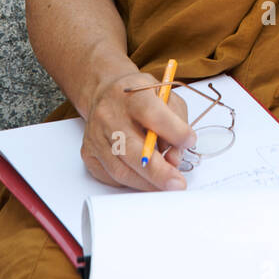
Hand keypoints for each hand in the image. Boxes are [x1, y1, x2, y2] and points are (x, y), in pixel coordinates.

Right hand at [81, 67, 196, 191]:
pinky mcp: (89, 154)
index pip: (151, 114)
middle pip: (132, 149)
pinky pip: (111, 177)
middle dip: (158, 171)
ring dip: (147, 183)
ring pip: (120, 169)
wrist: (106, 94)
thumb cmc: (139, 97)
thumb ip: (177, 121)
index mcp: (131, 95)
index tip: (189, 141)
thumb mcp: (165, 95)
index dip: (173, 130)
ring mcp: (95, 136)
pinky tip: (146, 180)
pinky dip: (132, 182)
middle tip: (177, 184)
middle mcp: (109, 115)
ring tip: (166, 185)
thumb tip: (175, 157)